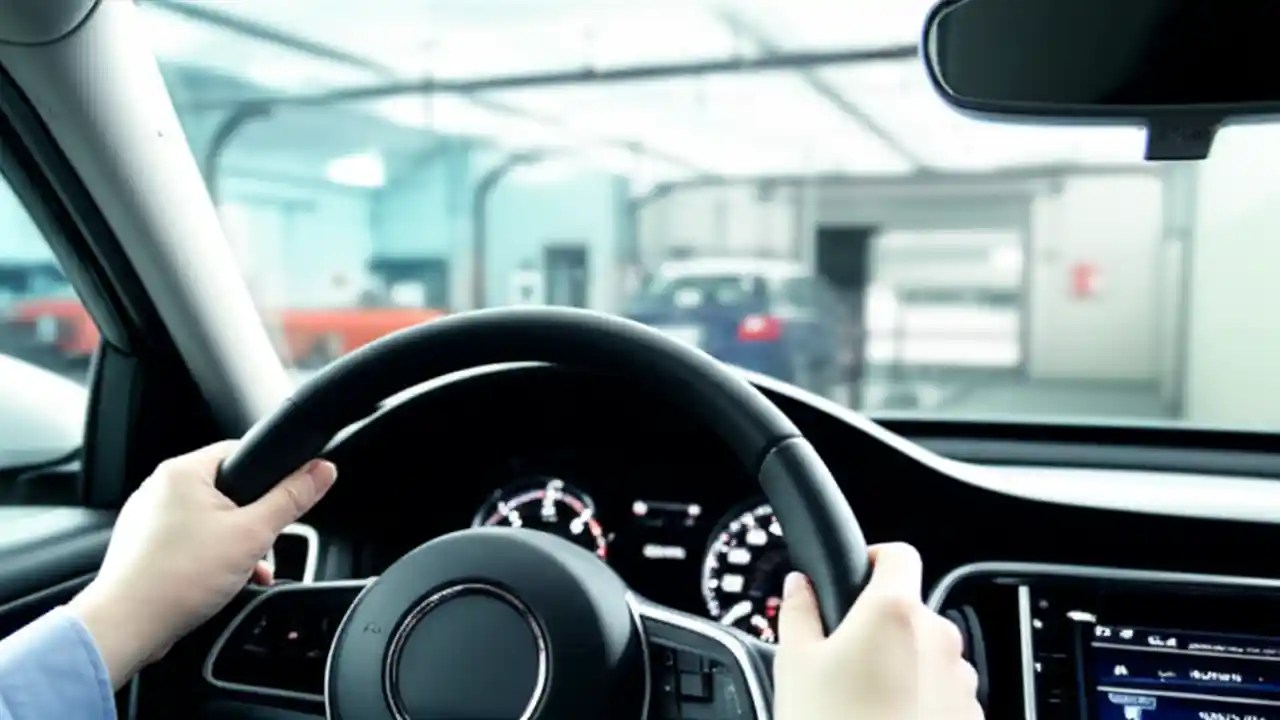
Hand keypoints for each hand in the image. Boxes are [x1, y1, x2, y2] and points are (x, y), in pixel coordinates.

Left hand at [68, 441, 336, 688]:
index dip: (270, 474)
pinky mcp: (144, 547)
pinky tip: (220, 583)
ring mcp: (148, 519)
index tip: (286, 498)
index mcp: (183, 471)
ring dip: (235, 545)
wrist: (127, 626)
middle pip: (228, 491)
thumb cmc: (177, 578)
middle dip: (253, 522)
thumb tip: (321, 471)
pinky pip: (190, 543)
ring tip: (239, 571)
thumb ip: (291, 498)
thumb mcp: (252, 534)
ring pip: (211, 520)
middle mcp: (160, 489)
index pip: (240, 451)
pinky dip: (210, 559)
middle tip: (259, 546)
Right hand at [773, 543, 981, 719]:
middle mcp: (938, 639)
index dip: (874, 558)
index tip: (857, 573)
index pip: (898, 554)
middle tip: (841, 658)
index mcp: (894, 612)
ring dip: (901, 666)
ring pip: (927, 655)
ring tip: (861, 702)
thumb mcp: (794, 665)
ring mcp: (960, 682)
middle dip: (879, 626)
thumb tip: (800, 587)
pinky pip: (942, 695)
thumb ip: (799, 612)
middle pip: (910, 611)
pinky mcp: (969, 718)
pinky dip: (918, 701)